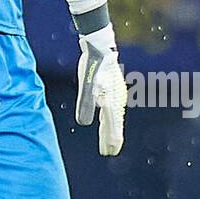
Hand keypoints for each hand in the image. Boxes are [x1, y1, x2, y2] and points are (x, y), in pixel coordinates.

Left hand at [75, 24, 125, 155]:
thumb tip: (83, 124)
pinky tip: (107, 120)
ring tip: (108, 142)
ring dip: (110, 130)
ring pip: (114, 117)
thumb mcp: (86, 85)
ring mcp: (116, 94)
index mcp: (111, 100)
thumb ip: (86, 104)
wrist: (101, 47)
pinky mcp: (113, 89)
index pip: (113, 125)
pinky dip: (110, 119)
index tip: (110, 151)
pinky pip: (113, 109)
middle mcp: (116, 99)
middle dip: (111, 138)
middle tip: (109, 151)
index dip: (111, 139)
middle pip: (114, 123)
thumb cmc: (93, 65)